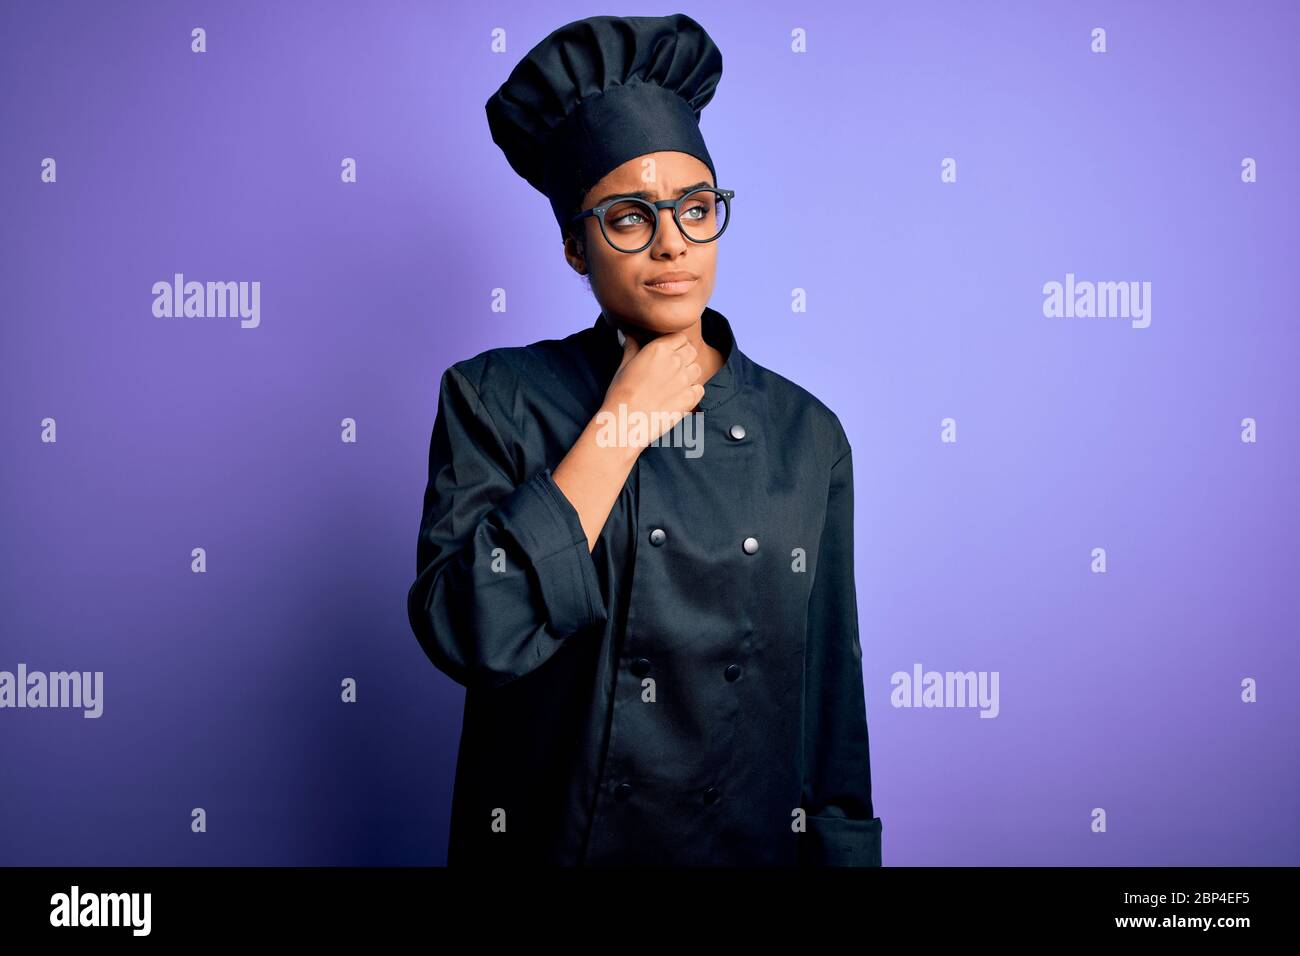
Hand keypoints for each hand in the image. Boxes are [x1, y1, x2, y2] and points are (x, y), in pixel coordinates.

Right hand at [601, 327, 704, 447]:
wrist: (625, 421)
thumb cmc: (620, 393)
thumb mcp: (624, 365)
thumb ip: (631, 347)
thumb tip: (627, 335)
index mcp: (659, 349)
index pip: (680, 337)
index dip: (676, 344)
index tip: (669, 353)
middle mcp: (675, 361)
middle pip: (691, 351)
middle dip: (684, 356)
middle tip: (672, 369)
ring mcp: (684, 380)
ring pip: (697, 369)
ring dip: (689, 373)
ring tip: (675, 383)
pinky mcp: (689, 398)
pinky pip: (700, 389)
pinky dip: (693, 391)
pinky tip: (679, 396)